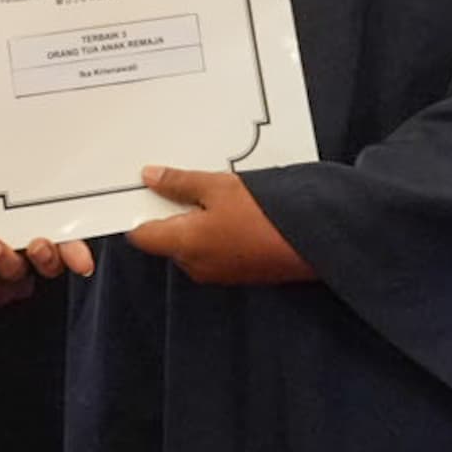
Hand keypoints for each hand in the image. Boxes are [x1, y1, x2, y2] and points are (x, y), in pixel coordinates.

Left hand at [0, 128, 91, 304]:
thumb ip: (8, 159)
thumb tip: (37, 141)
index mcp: (32, 212)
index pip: (64, 238)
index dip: (75, 252)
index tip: (81, 260)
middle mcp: (17, 237)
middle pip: (42, 263)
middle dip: (44, 259)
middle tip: (36, 244)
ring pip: (8, 275)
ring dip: (1, 266)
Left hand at [123, 166, 314, 286]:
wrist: (310, 244)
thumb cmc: (263, 215)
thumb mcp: (218, 187)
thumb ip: (180, 183)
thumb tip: (149, 177)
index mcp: (184, 245)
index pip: (142, 235)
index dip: (140, 211)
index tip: (146, 189)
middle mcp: (195, 265)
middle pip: (166, 239)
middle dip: (172, 213)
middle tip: (187, 183)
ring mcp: (216, 273)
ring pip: (191, 244)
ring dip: (196, 221)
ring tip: (217, 194)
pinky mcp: (236, 274)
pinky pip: (211, 251)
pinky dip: (214, 232)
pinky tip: (233, 212)